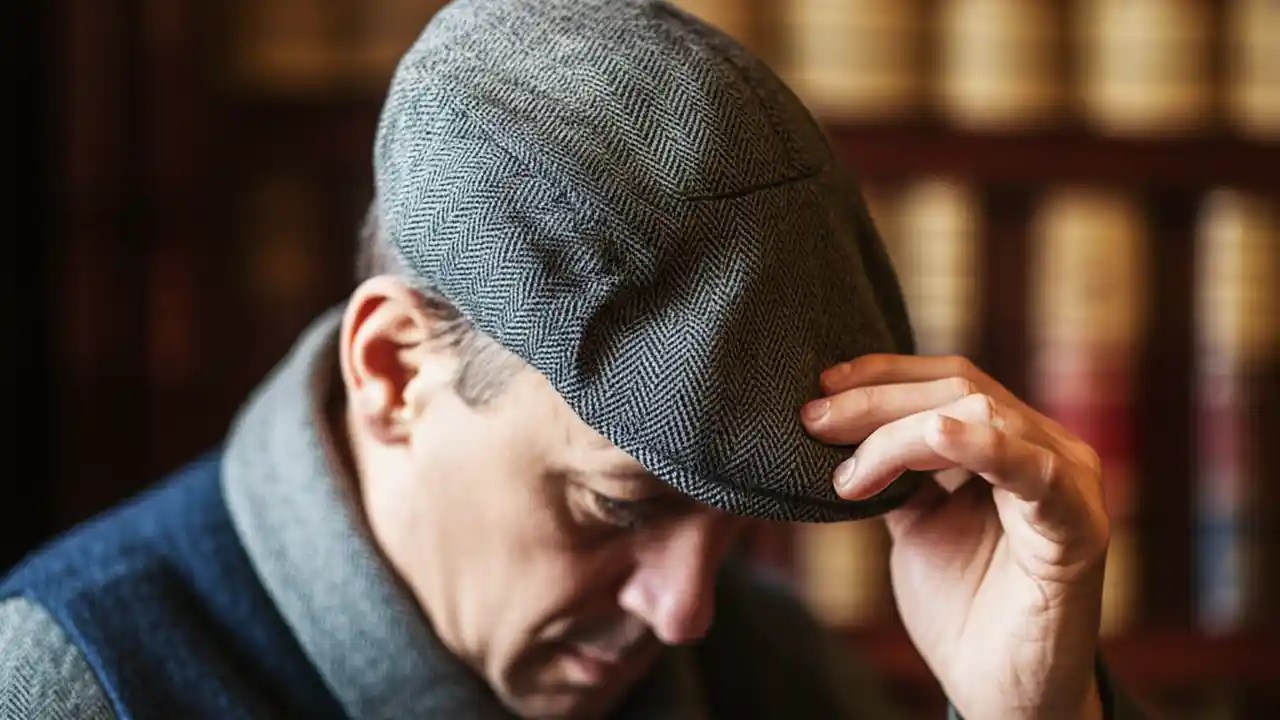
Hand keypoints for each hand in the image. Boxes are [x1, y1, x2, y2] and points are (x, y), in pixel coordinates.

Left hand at [800, 354, 1108, 719]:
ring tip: (849, 473)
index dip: (882, 374)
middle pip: (957, 389)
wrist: (1001, 692)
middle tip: (814, 420)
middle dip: (875, 400)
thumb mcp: (915, 523)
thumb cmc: (964, 608)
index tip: (819, 386)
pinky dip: (981, 444)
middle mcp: (1046, 449)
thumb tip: (838, 427)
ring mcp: (1067, 481)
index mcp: (1011, 442)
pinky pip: (1032, 470)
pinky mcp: (1078, 526)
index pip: (946, 381)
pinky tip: (933, 435)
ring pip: (980, 414)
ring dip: (898, 433)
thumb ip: (897, 472)